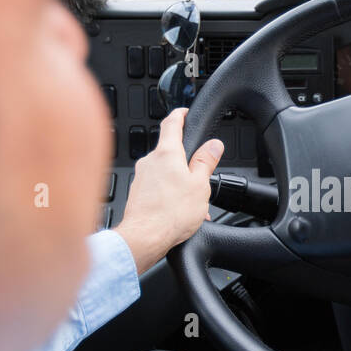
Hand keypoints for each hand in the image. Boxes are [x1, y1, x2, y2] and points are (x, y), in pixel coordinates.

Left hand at [115, 108, 223, 272]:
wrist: (144, 238)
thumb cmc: (170, 214)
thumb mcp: (199, 185)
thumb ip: (206, 162)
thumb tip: (214, 144)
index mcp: (166, 153)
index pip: (172, 123)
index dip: (180, 114)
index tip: (184, 112)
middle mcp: (149, 161)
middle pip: (169, 151)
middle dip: (184, 159)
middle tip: (199, 172)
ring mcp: (140, 178)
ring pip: (163, 172)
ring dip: (178, 182)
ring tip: (191, 202)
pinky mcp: (136, 194)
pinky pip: (156, 188)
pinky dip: (168, 195)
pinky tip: (178, 212)